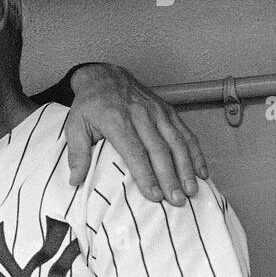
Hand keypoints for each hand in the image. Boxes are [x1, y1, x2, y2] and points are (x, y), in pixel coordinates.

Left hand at [66, 63, 206, 205]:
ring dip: (187, 167)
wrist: (104, 76)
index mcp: (117, 121)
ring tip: (192, 190)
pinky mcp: (168, 111)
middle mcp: (141, 116)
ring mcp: (157, 112)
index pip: (134, 152)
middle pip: (159, 150)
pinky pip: (186, 133)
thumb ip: (77, 154)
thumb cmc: (90, 105)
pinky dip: (196, 153)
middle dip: (170, 177)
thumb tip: (75, 181)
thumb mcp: (74, 126)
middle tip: (177, 200)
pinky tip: (201, 171)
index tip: (154, 195)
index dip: (146, 175)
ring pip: (177, 142)